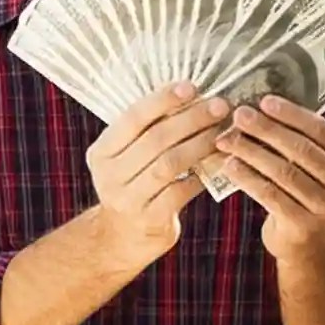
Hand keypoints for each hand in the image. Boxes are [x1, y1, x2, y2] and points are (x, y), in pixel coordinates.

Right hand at [86, 81, 230, 266]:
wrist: (121, 238)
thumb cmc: (133, 185)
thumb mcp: (126, 158)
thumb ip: (146, 133)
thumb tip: (189, 95)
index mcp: (101, 152)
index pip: (132, 118)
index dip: (162, 100)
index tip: (191, 86)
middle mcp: (109, 175)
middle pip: (155, 139)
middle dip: (191, 119)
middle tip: (220, 106)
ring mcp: (127, 199)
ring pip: (170, 164)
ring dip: (200, 145)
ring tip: (222, 132)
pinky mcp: (149, 220)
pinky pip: (181, 192)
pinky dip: (202, 175)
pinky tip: (218, 163)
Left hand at [215, 95, 324, 260]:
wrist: (307, 242)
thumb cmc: (302, 191)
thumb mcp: (310, 165)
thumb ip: (297, 138)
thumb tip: (259, 105)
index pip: (322, 131)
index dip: (292, 114)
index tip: (264, 101)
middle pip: (301, 149)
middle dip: (267, 129)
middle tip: (239, 115)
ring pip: (284, 172)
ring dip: (251, 151)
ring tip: (226, 139)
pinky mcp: (304, 226)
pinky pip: (271, 195)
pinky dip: (247, 177)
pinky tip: (229, 165)